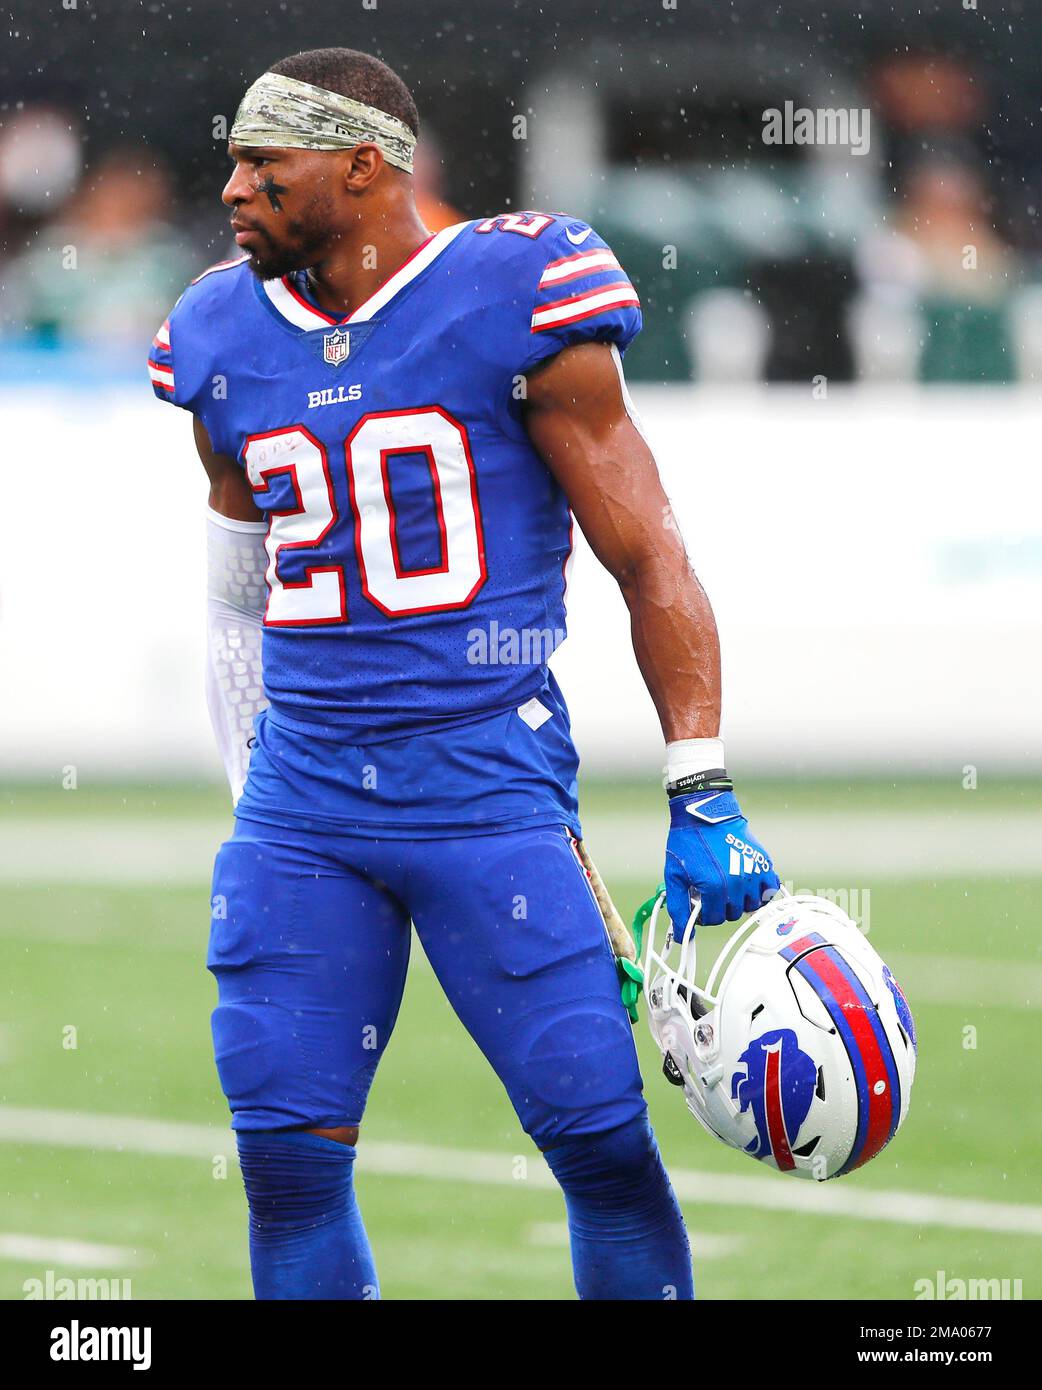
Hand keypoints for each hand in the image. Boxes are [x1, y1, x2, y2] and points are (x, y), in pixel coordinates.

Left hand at [664, 789, 778, 929]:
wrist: (703, 812)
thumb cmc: (686, 843)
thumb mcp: (674, 876)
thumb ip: (679, 908)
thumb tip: (684, 937)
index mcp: (714, 888)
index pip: (714, 919)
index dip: (703, 914)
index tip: (698, 901)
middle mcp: (737, 883)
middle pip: (732, 914)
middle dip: (720, 907)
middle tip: (710, 891)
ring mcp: (753, 873)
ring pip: (751, 905)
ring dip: (739, 900)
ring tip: (727, 885)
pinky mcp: (764, 863)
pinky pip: (769, 889)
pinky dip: (760, 891)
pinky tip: (746, 883)